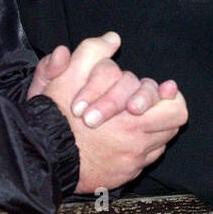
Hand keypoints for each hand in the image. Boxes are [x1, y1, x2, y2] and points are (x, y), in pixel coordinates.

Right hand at [29, 33, 188, 192]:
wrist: (37, 155)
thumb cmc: (51, 114)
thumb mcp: (65, 74)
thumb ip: (91, 52)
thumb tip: (113, 39)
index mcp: (128, 113)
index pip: (168, 99)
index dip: (165, 93)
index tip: (164, 89)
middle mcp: (134, 137)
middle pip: (174, 119)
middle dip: (164, 108)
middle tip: (150, 104)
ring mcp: (132, 159)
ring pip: (163, 139)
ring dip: (155, 127)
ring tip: (136, 119)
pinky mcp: (126, 174)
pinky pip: (148, 158)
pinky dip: (142, 147)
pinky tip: (125, 139)